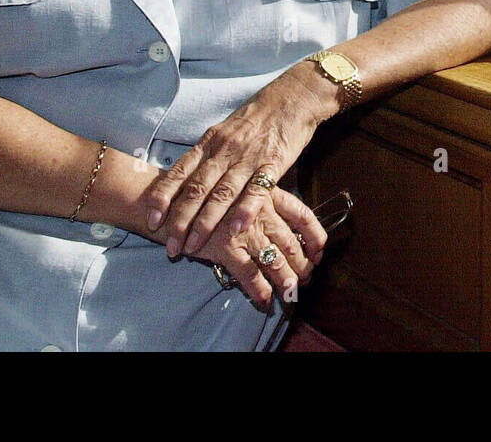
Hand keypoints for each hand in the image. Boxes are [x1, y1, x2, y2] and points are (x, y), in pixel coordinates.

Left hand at [144, 64, 336, 257]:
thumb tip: (184, 181)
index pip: (179, 172)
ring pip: (222, 192)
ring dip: (206, 222)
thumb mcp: (224, 132)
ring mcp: (248, 157)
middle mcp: (224, 151)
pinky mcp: (274, 162)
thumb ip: (206, 157)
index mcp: (209, 143)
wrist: (292, 98)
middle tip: (170, 246)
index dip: (163, 197)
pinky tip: (237, 228)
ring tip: (194, 246)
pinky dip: (246, 209)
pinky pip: (258, 189)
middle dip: (180, 220)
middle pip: (197, 189)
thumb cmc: (256, 117)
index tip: (150, 220)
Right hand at [190, 186, 327, 309]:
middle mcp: (260, 210)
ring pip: (275, 260)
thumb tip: (282, 228)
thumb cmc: (206, 198)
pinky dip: (259, 289)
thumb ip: (262, 204)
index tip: (319, 252)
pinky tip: (265, 299)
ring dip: (286, 280)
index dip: (315, 237)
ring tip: (291, 293)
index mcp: (268, 194)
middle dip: (302, 264)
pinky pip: (249, 273)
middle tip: (305, 278)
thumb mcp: (240, 191)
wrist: (171, 200)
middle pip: (291, 243)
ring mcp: (244, 230)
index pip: (303, 216)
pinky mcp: (225, 247)